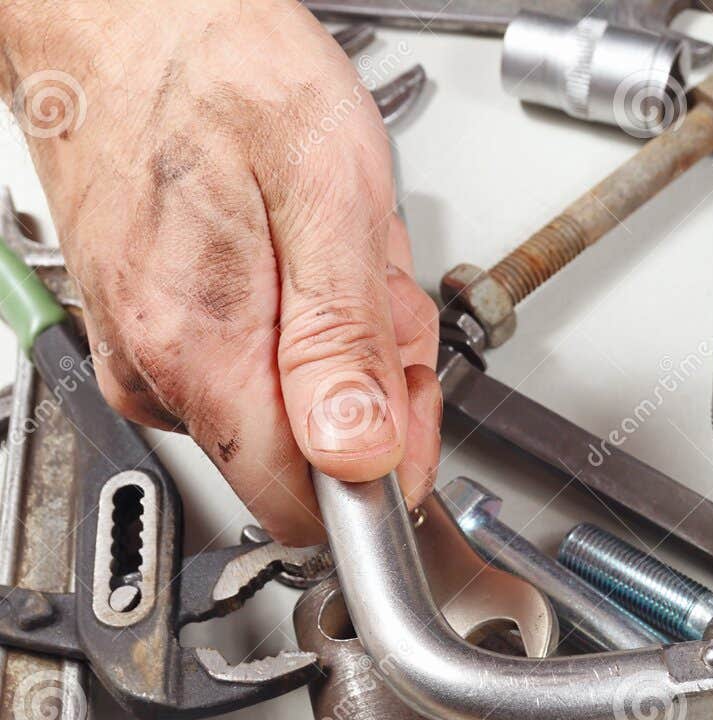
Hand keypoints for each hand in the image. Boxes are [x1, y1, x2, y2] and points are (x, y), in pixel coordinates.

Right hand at [2, 0, 438, 543]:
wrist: (127, 6)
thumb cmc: (221, 66)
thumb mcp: (330, 191)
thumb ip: (347, 339)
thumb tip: (361, 457)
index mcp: (200, 346)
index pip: (303, 503)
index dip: (381, 471)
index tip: (412, 405)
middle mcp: (159, 366)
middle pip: (308, 454)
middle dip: (374, 380)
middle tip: (378, 284)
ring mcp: (149, 351)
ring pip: (290, 407)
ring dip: (346, 339)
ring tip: (335, 244)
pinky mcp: (153, 330)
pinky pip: (257, 364)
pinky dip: (308, 316)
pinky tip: (304, 249)